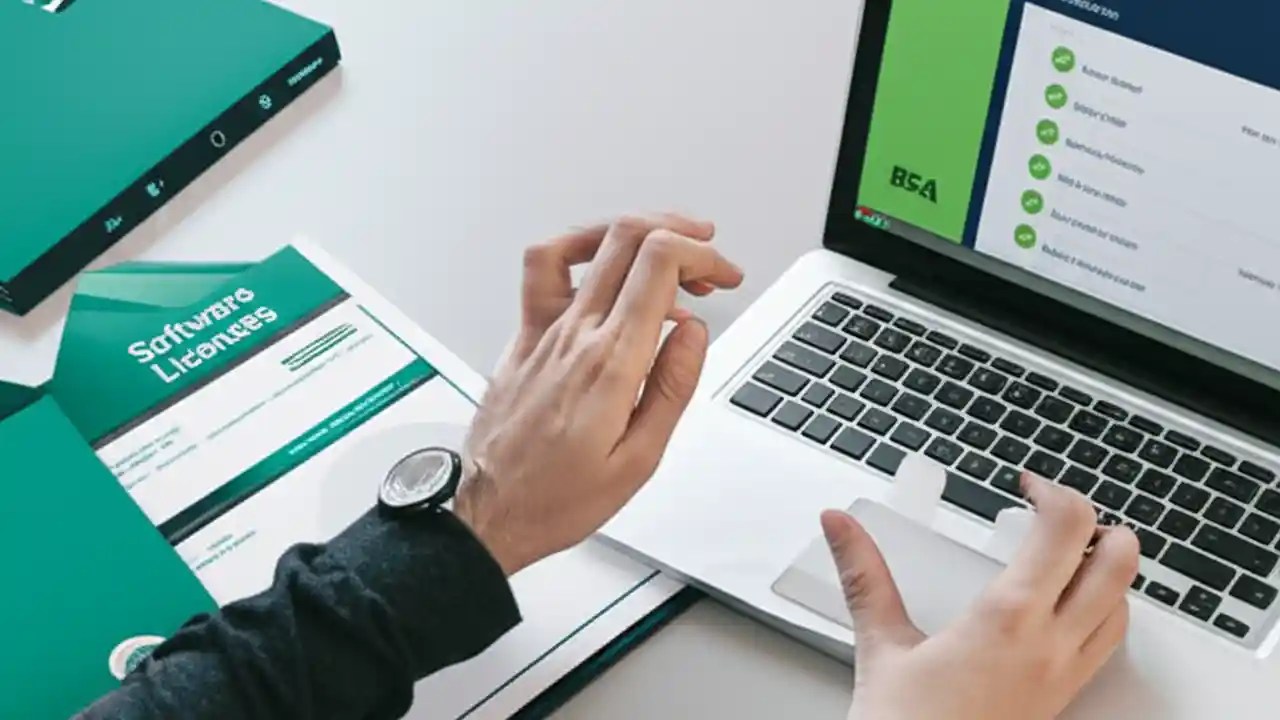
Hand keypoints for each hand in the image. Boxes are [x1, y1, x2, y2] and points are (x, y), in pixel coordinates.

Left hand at [454, 214, 743, 574]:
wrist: (491, 515)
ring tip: (665, 243)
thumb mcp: (638, 461)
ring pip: (587, 243)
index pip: (660, 266)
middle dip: (682, 235)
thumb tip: (695, 334)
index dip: (703, 255)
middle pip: (629, 239)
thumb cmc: (557, 498)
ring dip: (634, 230)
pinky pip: (543, 269)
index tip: (724, 274)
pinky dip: (577, 247)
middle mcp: (573, 336)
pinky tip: (600, 257)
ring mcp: (542, 331)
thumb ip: (672, 388)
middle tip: (709, 261)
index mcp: (610, 364)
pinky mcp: (523, 337)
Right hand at [824, 475, 1138, 719]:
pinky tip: (1063, 606)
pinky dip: (1102, 607)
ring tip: (1063, 551)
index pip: (1066, 528)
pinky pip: (1108, 640)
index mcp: (1008, 619)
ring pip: (1123, 601)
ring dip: (1105, 565)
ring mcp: (1065, 674)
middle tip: (1052, 511)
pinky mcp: (1064, 697)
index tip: (1026, 485)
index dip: (1053, 491)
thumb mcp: (881, 646)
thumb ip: (863, 575)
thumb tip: (840, 527)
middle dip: (1094, 521)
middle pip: (1119, 559)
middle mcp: (1051, 645)